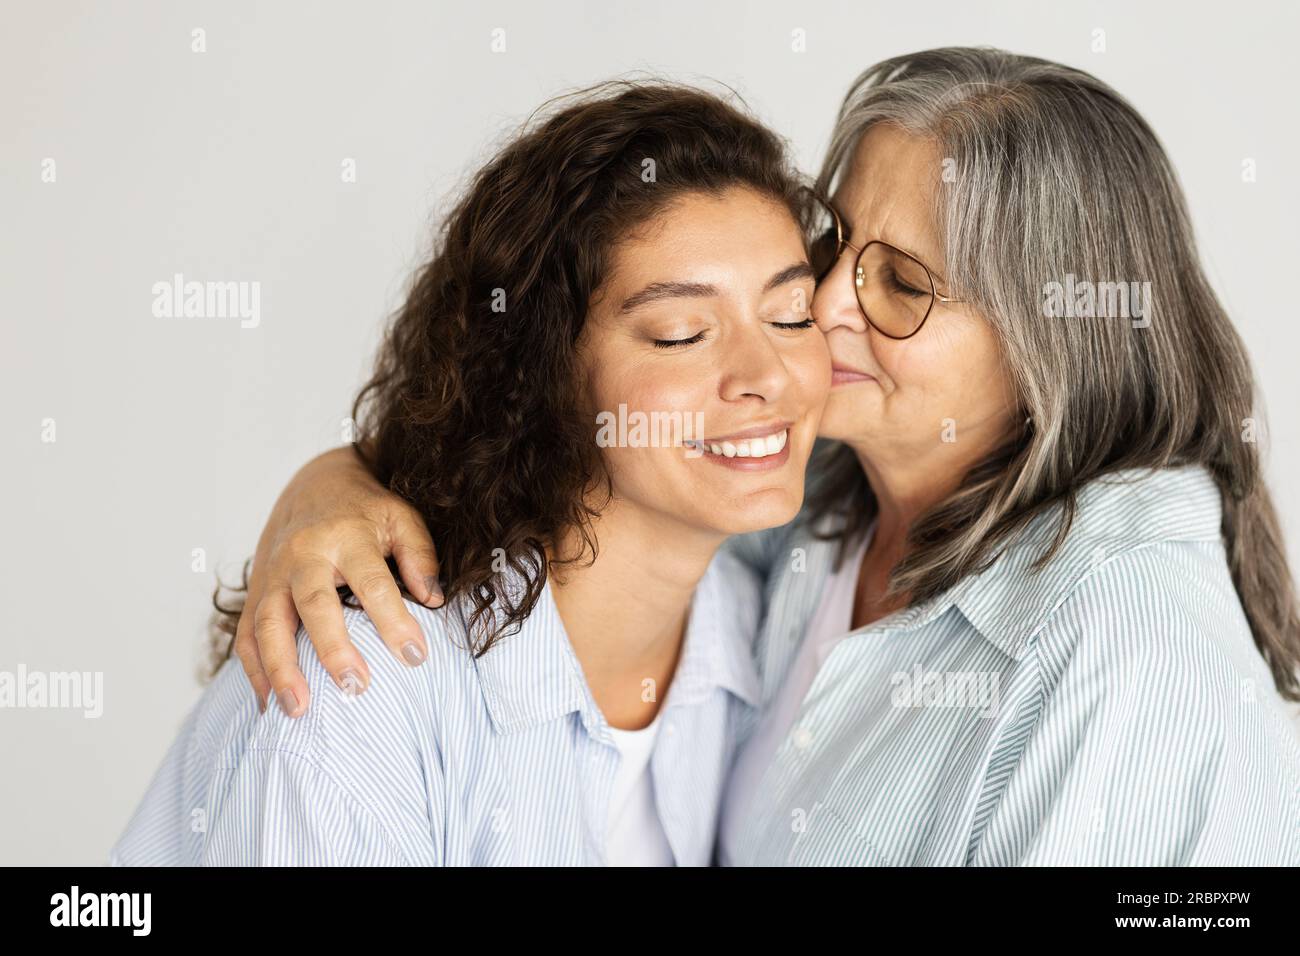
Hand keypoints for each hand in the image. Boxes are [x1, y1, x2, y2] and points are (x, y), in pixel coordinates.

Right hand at [234, 445, 441, 716]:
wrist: (314, 484)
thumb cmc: (366, 509)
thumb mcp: (402, 518)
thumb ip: (421, 555)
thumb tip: (433, 599)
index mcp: (346, 537)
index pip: (372, 582)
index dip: (393, 620)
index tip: (415, 656)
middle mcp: (304, 555)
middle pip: (312, 604)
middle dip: (331, 648)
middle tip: (356, 688)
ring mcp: (273, 574)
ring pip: (268, 623)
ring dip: (279, 669)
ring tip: (298, 710)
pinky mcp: (255, 591)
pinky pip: (247, 633)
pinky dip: (253, 669)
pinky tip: (267, 704)